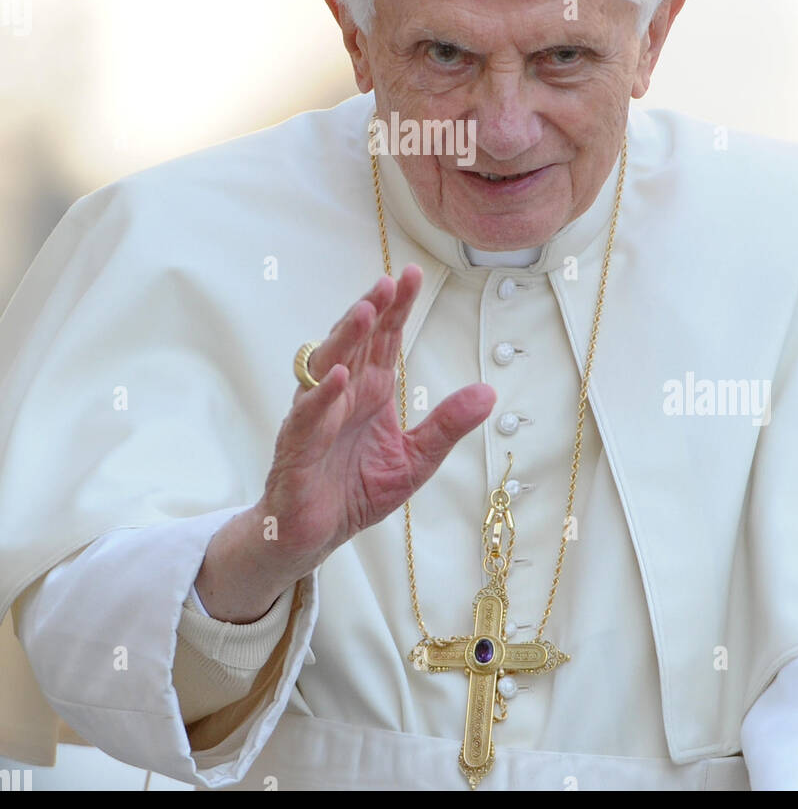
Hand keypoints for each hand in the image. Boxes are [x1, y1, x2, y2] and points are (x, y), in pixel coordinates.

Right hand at [194, 265, 495, 621]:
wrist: (315, 533)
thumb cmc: (357, 490)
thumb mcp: (416, 458)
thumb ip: (447, 425)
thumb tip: (489, 393)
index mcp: (370, 389)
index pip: (384, 338)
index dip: (397, 307)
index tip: (412, 274)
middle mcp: (342, 393)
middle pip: (355, 341)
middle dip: (370, 309)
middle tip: (389, 283)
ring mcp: (316, 415)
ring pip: (327, 366)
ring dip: (344, 338)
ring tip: (364, 313)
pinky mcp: (297, 445)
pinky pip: (309, 414)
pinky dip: (322, 395)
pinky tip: (338, 376)